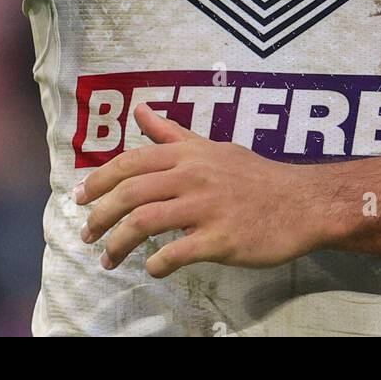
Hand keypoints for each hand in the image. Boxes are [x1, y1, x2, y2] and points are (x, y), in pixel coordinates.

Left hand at [74, 104, 323, 277]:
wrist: (301, 202)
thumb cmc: (254, 176)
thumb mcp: (212, 148)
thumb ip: (172, 134)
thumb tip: (139, 110)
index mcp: (187, 154)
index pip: (130, 162)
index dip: (98, 180)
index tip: (78, 199)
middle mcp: (192, 176)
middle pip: (130, 193)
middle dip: (100, 216)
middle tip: (87, 236)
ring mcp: (206, 208)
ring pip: (145, 223)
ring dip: (118, 245)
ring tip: (108, 260)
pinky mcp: (221, 239)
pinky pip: (176, 253)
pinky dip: (156, 264)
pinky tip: (152, 269)